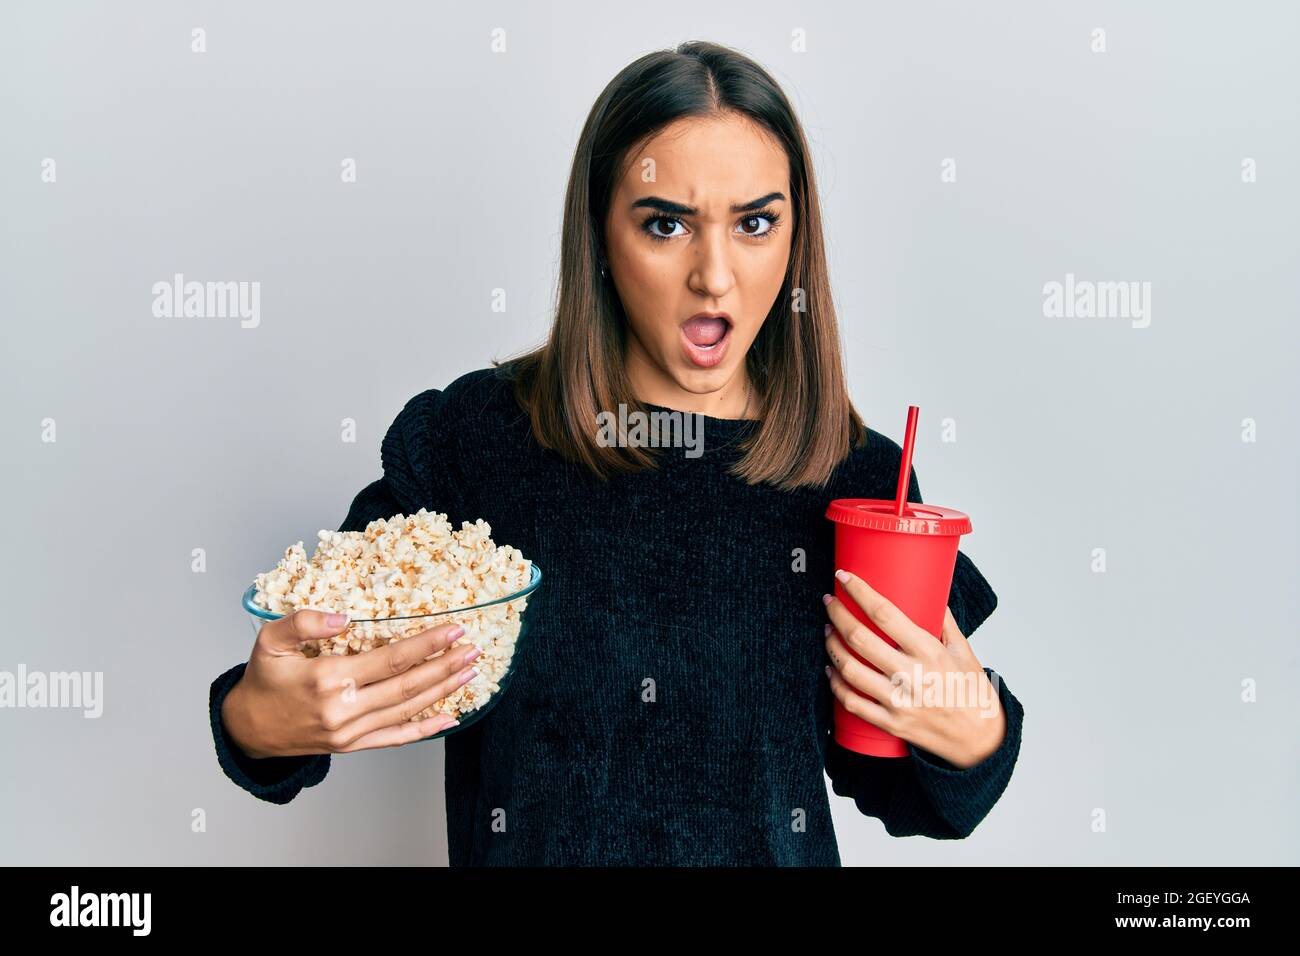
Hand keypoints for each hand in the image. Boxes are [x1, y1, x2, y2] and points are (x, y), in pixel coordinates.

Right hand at [221, 609, 481, 757]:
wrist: (247, 728)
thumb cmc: (263, 678)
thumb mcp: (269, 639)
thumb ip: (303, 621)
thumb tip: (345, 618)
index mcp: (328, 678)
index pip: (391, 660)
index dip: (427, 645)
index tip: (454, 629)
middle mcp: (344, 709)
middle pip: (408, 686)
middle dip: (445, 666)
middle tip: (473, 649)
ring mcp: (351, 732)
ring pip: (407, 710)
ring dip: (443, 690)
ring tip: (469, 671)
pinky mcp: (352, 746)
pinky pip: (396, 738)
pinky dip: (426, 729)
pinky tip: (450, 717)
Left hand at [822, 569, 1004, 768]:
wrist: (980, 741)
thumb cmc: (972, 692)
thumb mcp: (964, 651)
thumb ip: (944, 622)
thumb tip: (931, 593)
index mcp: (930, 652)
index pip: (885, 614)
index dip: (860, 592)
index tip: (844, 577)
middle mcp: (911, 676)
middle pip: (860, 639)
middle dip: (838, 615)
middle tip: (830, 602)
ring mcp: (898, 701)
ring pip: (850, 670)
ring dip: (832, 647)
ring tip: (828, 632)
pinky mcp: (891, 723)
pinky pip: (852, 702)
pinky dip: (835, 684)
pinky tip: (831, 670)